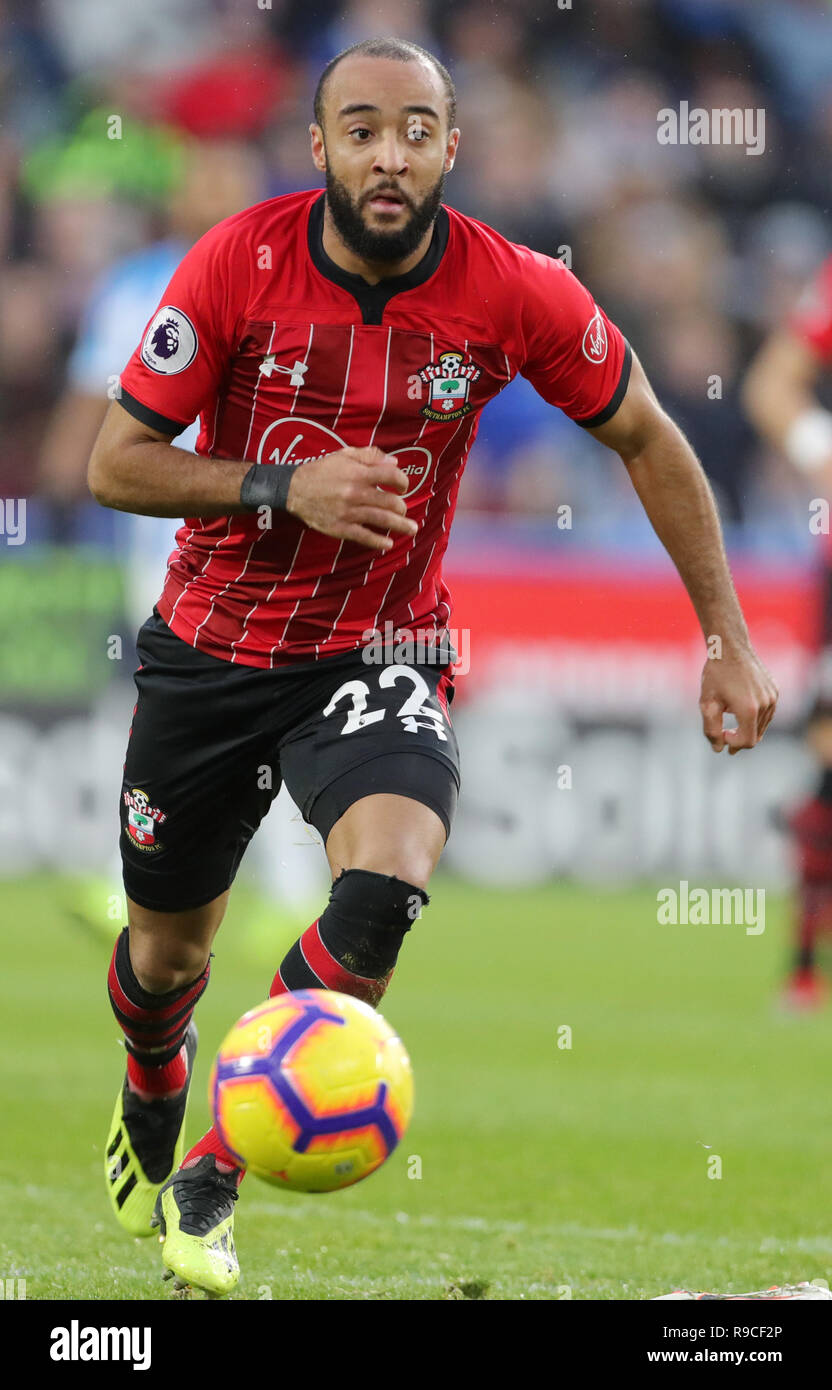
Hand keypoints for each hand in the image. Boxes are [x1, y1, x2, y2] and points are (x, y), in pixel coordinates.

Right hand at [286, 446, 417, 551]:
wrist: (294, 490)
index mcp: (358, 473)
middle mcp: (356, 493)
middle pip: (390, 502)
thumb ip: (370, 456)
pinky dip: (378, 542)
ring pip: (382, 520)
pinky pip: (364, 536)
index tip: (403, 487)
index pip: (391, 475)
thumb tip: (395, 462)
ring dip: (400, 525)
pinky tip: (389, 544)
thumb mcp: (344, 455)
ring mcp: (348, 512)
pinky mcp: (340, 528)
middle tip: (404, 510)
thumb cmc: (322, 470)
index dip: (402, 481)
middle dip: (402, 507)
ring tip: (411, 529)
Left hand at [699, 643, 777, 753]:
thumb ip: (711, 729)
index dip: (733, 744)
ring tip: (730, 716)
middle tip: (724, 736)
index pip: (747, 742)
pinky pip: (767, 713)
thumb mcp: (707, 703)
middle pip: (756, 736)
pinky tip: (741, 708)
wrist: (730, 648)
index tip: (721, 735)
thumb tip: (718, 749)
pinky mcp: (775, 691)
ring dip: (747, 726)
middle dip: (739, 739)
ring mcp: (773, 698)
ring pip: (762, 725)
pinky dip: (755, 717)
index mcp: (749, 709)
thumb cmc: (716, 675)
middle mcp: (766, 705)